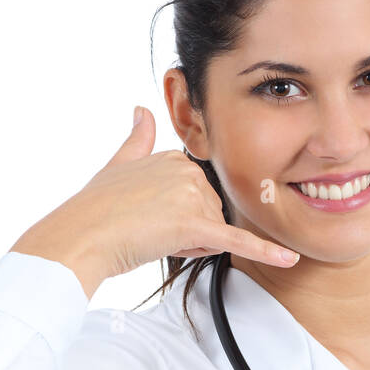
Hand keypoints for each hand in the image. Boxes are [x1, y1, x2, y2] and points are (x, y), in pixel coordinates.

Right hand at [10, 107, 299, 292]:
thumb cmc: (94, 210)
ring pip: (212, 234)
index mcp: (173, 156)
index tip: (146, 220)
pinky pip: (236, 241)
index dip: (177, 218)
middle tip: (147, 233)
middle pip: (209, 216)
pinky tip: (288, 260)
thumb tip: (141, 110)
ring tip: (152, 240)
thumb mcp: (117, 165)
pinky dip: (264, 252)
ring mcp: (191, 195)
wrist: (80, 237)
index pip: (197, 198)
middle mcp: (185, 170)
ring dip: (189, 246)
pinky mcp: (195, 224)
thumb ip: (136, 139)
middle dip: (187, 234)